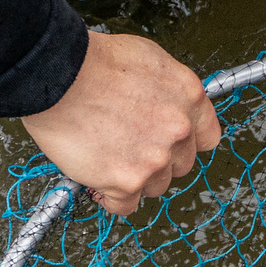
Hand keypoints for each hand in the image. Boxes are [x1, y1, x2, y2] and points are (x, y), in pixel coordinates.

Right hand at [21, 31, 221, 215]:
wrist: (58, 74)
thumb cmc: (94, 62)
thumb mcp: (149, 61)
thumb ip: (169, 93)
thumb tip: (169, 109)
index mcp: (189, 98)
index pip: (207, 138)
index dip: (185, 142)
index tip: (170, 143)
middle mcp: (178, 131)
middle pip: (180, 165)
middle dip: (158, 159)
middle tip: (128, 145)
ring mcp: (155, 159)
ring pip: (155, 186)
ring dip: (135, 178)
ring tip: (108, 156)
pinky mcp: (127, 182)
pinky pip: (126, 205)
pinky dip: (112, 197)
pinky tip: (98, 181)